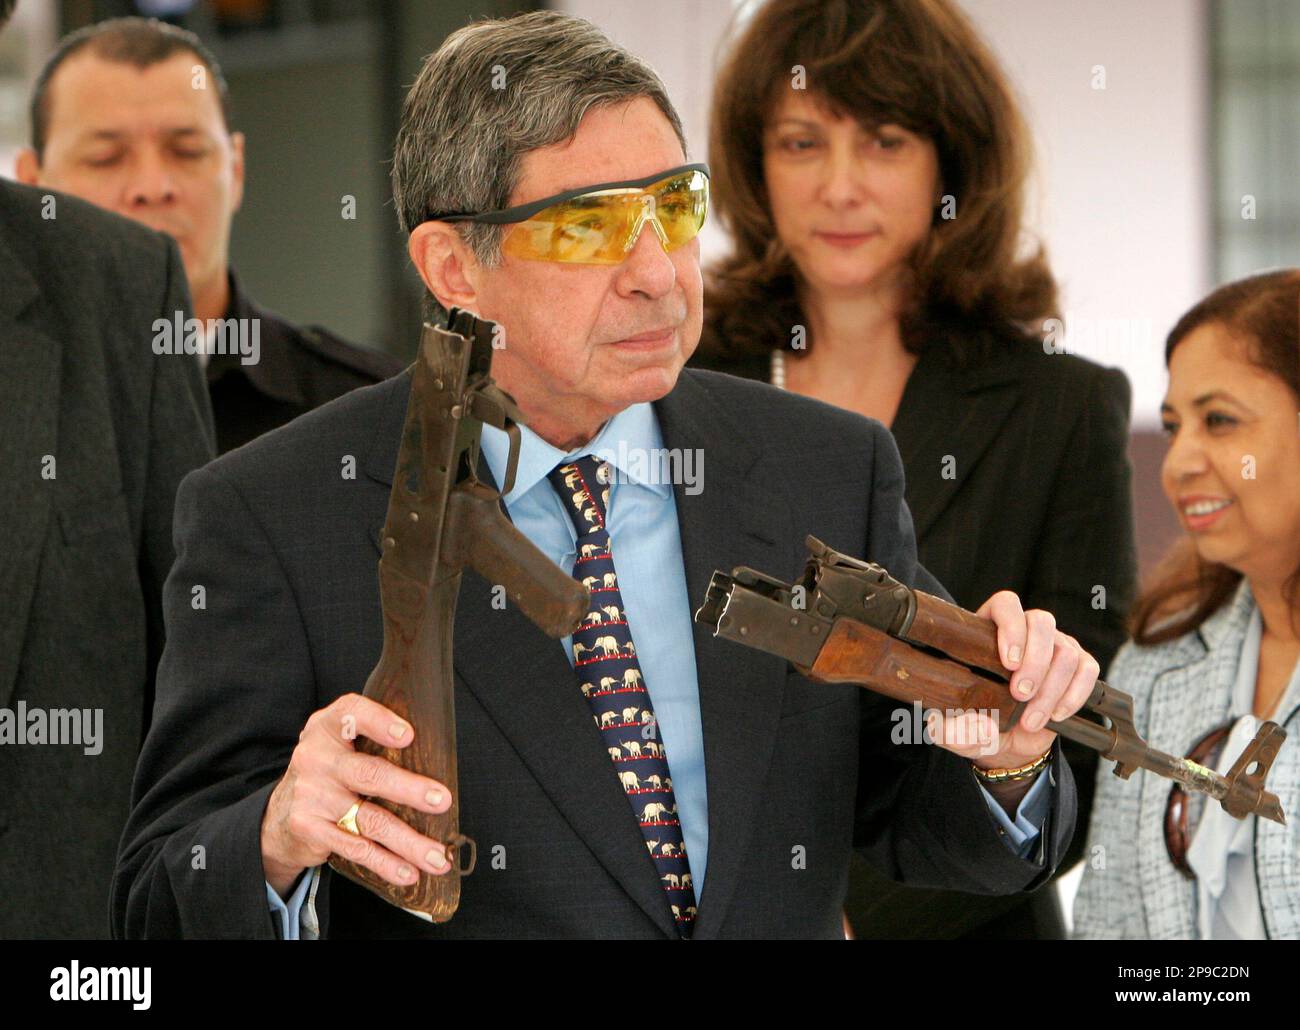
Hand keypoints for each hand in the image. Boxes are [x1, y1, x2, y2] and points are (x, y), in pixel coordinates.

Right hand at [260, 693, 453, 896]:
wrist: (279, 814)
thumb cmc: (331, 772)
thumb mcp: (342, 744)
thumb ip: (374, 741)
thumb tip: (439, 759)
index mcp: (329, 727)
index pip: (352, 713)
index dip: (379, 722)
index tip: (409, 736)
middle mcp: (317, 757)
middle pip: (369, 774)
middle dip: (409, 789)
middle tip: (442, 801)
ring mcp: (311, 794)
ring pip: (369, 819)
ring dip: (408, 841)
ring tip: (437, 856)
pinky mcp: (309, 828)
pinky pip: (355, 848)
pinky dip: (385, 863)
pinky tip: (409, 872)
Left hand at [925, 591, 1098, 771]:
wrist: (1009, 744)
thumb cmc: (978, 724)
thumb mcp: (958, 731)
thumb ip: (952, 731)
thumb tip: (965, 726)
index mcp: (988, 630)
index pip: (1005, 604)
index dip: (1011, 626)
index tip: (1008, 663)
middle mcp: (1025, 631)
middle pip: (1041, 622)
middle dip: (1034, 661)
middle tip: (1020, 695)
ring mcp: (1055, 645)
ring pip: (1066, 650)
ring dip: (1051, 688)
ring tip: (1031, 718)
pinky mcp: (1077, 666)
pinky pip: (1087, 669)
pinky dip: (1074, 694)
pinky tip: (1056, 714)